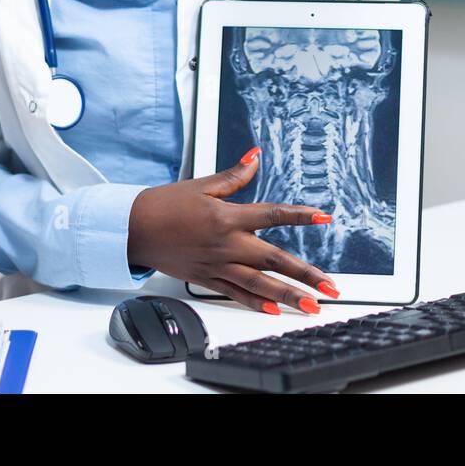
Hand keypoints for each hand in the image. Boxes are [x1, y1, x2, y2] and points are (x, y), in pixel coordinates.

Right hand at [126, 147, 339, 313]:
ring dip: (287, 295)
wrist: (134, 228)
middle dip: (305, 275)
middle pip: (274, 260)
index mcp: (228, 217)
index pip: (273, 215)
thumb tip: (256, 156)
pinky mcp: (207, 278)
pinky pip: (235, 293)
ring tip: (310, 306)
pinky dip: (255, 302)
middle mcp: (227, 244)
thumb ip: (235, 174)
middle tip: (330, 287)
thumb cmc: (166, 204)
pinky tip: (273, 309)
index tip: (324, 217)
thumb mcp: (203, 184)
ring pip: (259, 284)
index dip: (301, 215)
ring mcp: (217, 265)